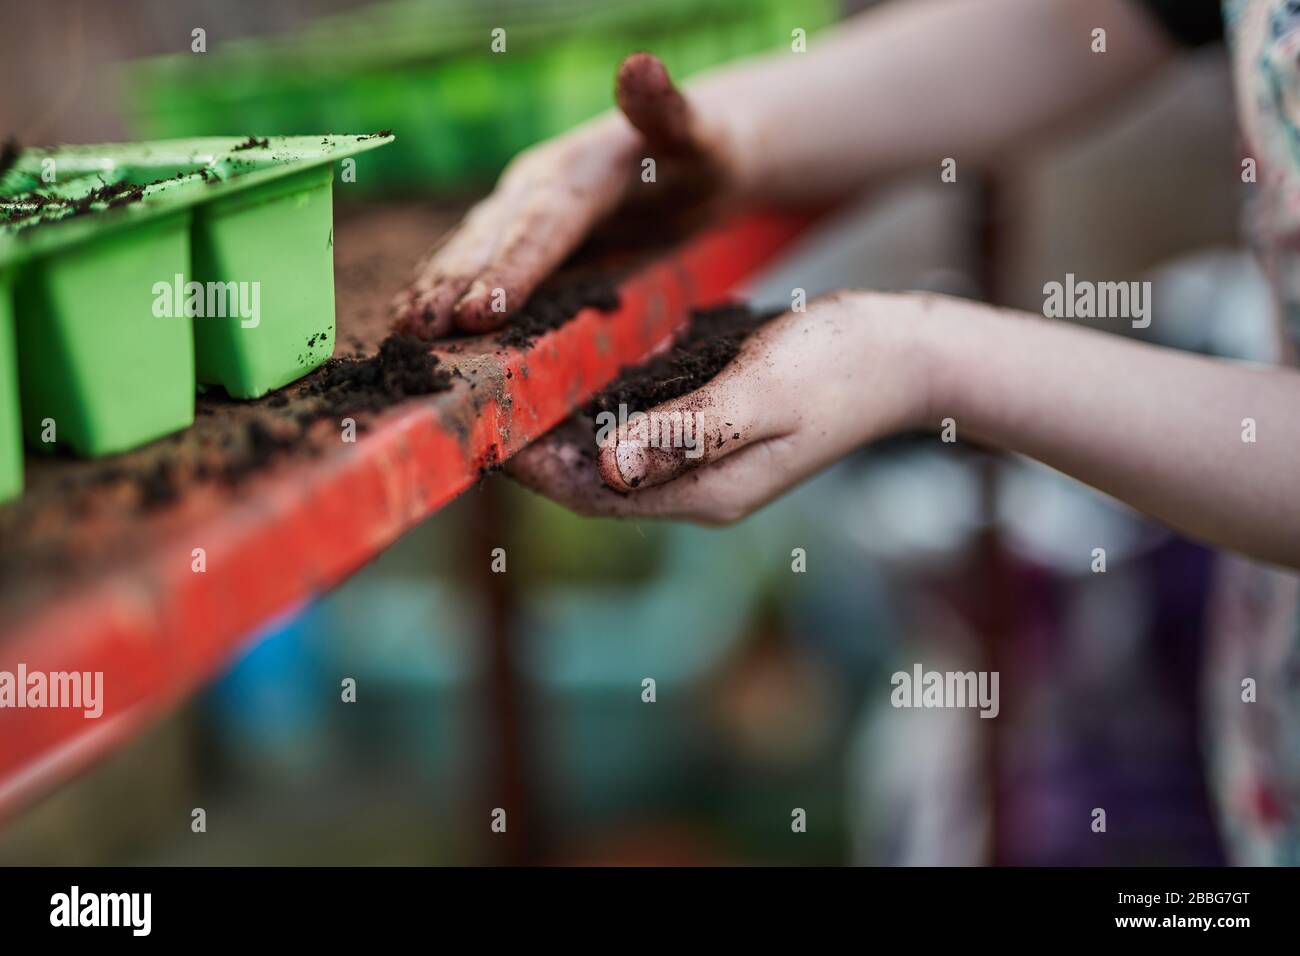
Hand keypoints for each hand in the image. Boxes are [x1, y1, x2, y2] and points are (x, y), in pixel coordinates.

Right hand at [393, 52, 740, 336]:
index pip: (542, 227)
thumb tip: (639, 65)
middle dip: (453, 286)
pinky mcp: (521, 229)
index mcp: (580, 170)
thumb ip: (670, 113)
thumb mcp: (702, 136)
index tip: (479, 312)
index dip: (510, 270)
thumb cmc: (707, 152)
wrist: (696, 147)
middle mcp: (540, 186)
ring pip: (471, 248)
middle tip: (420, 333)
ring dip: (435, 288)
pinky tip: (415, 314)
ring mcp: (524, 207)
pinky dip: (443, 284)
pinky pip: (475, 257)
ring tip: (402, 330)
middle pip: (491, 240)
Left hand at [506, 292, 934, 522]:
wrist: (904, 352)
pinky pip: (637, 413)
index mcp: (702, 490)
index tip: (476, 432)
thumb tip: (605, 463)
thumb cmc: (841, 370)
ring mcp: (701, 451)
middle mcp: (693, 480)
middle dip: (531, 443)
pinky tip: (567, 355)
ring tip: (501, 376)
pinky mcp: (708, 416)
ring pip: (608, 443)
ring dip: (557, 415)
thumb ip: (686, 431)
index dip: (529, 467)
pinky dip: (597, 391)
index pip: (591, 492)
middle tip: (472, 398)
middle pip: (589, 474)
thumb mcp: (762, 397)